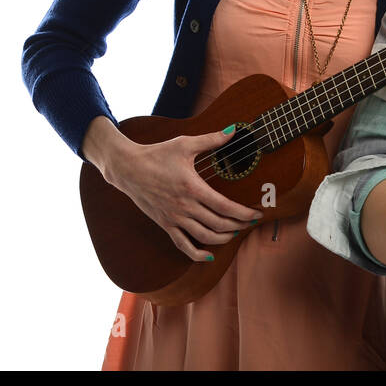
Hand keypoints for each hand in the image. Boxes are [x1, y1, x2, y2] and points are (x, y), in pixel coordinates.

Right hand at [104, 128, 262, 261]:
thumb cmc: (157, 154)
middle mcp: (184, 207)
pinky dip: (196, 254)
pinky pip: (181, 244)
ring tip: (235, 233)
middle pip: (218, 225)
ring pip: (203, 237)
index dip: (244, 213)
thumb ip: (211, 140)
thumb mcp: (185, 144)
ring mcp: (173, 218)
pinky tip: (208, 255)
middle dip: (238, 225)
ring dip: (223, 239)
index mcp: (193, 188)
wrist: (128, 168)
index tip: (257, 213)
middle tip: (250, 222)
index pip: (225, 207)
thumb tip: (233, 130)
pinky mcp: (164, 224)